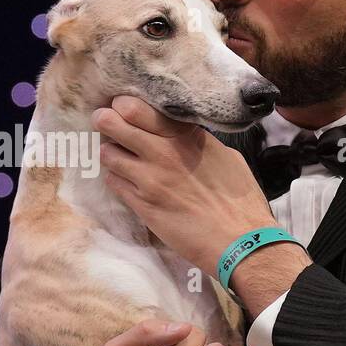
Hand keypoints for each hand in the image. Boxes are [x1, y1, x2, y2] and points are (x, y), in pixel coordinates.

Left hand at [92, 95, 274, 274]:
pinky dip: (116, 177)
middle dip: (105, 121)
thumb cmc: (240, 199)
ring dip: (109, 152)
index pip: (137, 108)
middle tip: (104, 123)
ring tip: (117, 155)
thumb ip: (196, 141)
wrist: (240, 240)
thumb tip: (180, 135)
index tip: (121, 108)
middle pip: (114, 123)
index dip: (123, 106)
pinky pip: (114, 182)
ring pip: (107, 154)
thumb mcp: (224, 156)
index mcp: (185, 135)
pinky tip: (126, 180)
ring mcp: (149, 178)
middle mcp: (162, 151)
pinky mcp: (142, 204)